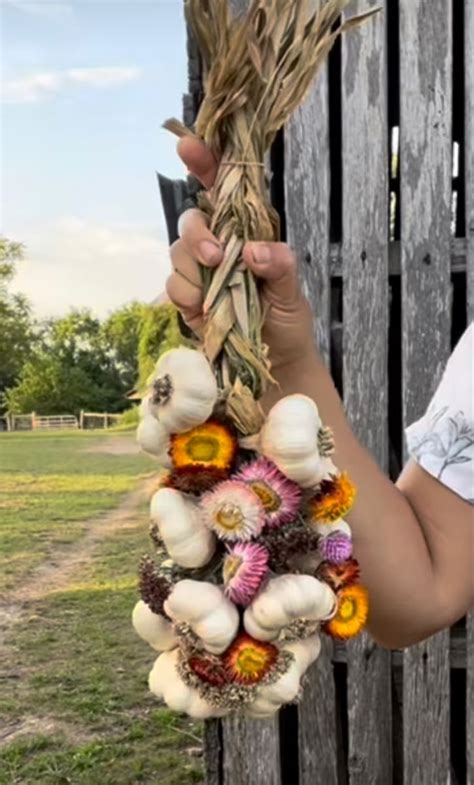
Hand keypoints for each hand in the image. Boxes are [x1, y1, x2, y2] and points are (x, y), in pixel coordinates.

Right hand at [166, 137, 315, 371]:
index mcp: (247, 233)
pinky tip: (204, 308)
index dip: (204, 163)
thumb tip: (253, 251)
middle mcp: (220, 246)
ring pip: (177, 251)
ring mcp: (201, 273)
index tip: (188, 146)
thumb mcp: (293, 293)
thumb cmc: (288, 322)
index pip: (223, 190)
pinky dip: (185, 294)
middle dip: (197, 234)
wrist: (275, 365)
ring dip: (191, 268)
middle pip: (191, 220)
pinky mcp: (188, 298)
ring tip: (214, 293)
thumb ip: (280, 266)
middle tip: (217, 257)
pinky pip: (172, 284)